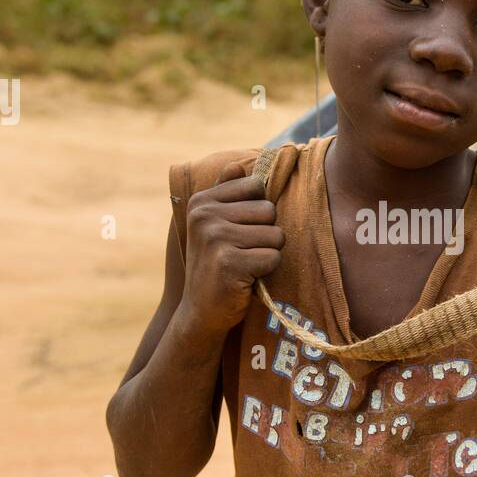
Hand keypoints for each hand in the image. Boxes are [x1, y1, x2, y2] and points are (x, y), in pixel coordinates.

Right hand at [179, 161, 284, 336]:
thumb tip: (237, 164)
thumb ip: (226, 193)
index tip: (239, 231)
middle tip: (243, 253)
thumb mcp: (214, 226)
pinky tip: (245, 279)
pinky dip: (266, 271)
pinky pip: (273, 257)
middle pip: (269, 210)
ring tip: (245, 265)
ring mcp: (216, 238)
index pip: (256, 187)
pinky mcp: (229, 263)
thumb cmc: (216, 265)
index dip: (258, 212)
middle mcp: (205, 215)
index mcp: (202, 201)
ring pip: (275, 234)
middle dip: (266, 235)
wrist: (201, 312)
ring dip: (267, 254)